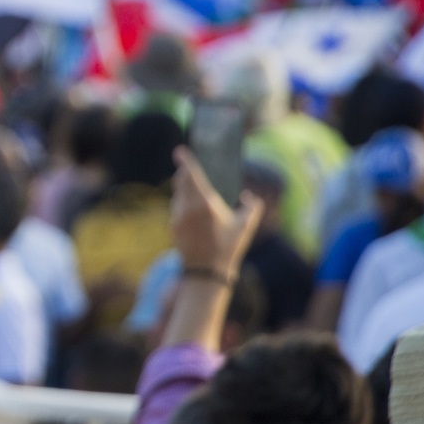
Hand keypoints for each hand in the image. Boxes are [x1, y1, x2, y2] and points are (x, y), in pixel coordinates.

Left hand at [170, 147, 262, 276]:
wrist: (206, 272)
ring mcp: (177, 217)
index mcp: (206, 204)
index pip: (192, 176)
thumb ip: (251, 206)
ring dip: (184, 190)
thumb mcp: (246, 225)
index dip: (185, 161)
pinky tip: (193, 210)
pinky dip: (183, 204)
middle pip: (181, 181)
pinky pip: (177, 208)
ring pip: (178, 195)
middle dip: (185, 173)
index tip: (179, 151)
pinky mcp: (172, 226)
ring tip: (195, 191)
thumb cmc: (229, 247)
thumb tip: (246, 196)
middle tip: (189, 168)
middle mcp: (188, 208)